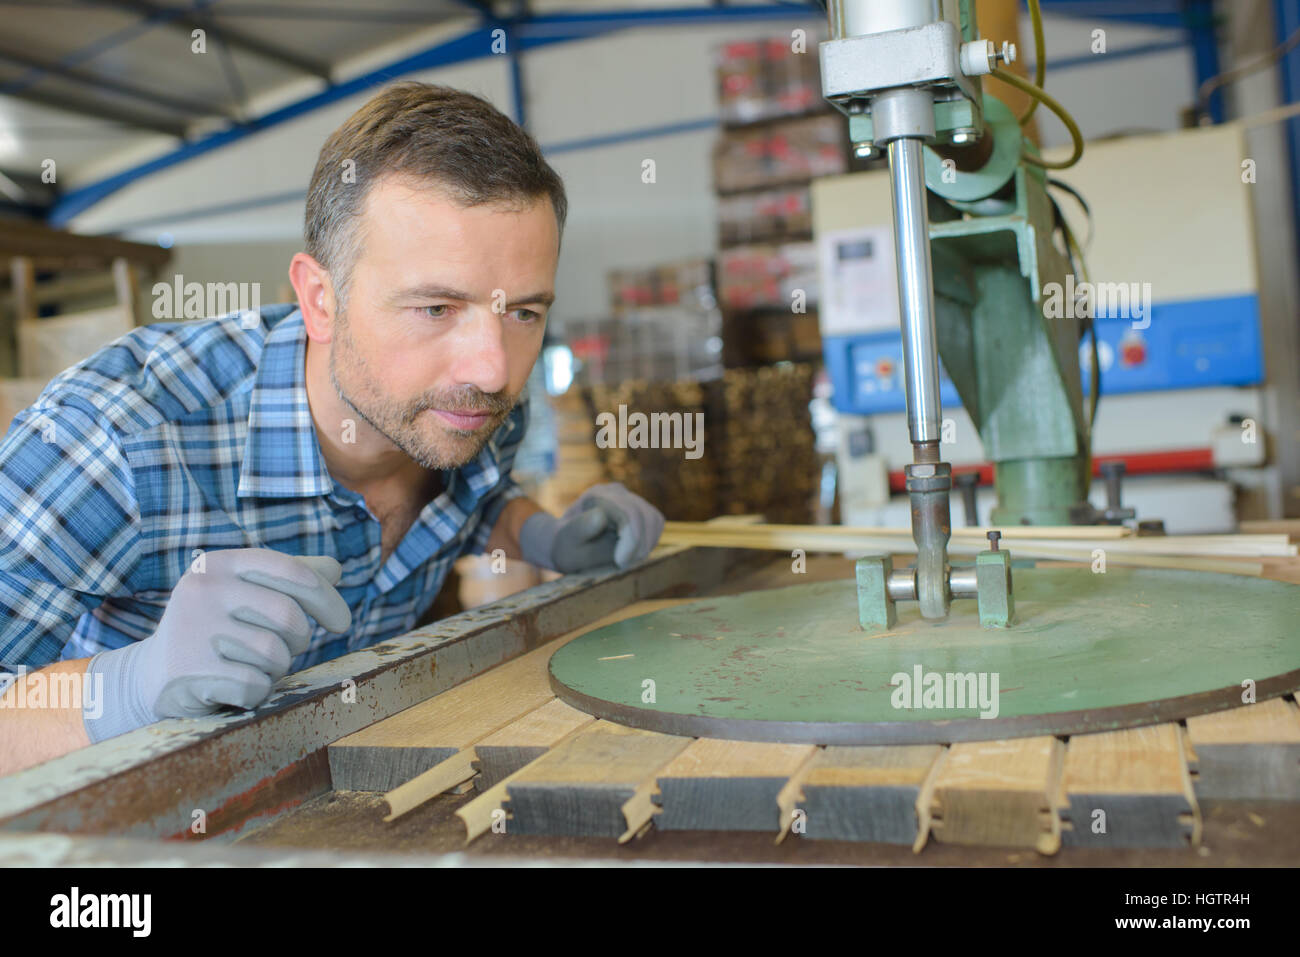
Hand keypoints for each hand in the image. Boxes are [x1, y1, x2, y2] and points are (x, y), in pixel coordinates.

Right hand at [85, 548, 351, 740]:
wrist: (153, 676)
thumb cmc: (215, 630)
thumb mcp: (244, 593)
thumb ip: (289, 579)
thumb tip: (336, 569)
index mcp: (220, 563)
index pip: (293, 572)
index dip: (327, 598)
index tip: (342, 623)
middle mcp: (203, 588)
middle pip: (289, 616)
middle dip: (298, 640)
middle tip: (284, 649)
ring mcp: (193, 628)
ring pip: (275, 653)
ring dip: (275, 669)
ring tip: (249, 664)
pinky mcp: (189, 669)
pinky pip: (255, 685)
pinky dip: (256, 692)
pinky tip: (232, 686)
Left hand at [518, 483, 664, 572]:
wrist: (566, 543)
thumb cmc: (566, 547)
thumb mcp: (566, 543)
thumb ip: (582, 530)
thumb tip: (601, 515)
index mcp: (597, 496)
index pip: (626, 513)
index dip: (631, 539)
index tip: (620, 562)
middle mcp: (616, 492)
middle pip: (644, 515)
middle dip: (639, 544)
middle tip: (623, 564)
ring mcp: (629, 498)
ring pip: (653, 519)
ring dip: (646, 543)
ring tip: (626, 559)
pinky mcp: (639, 508)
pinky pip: (655, 522)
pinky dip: (649, 540)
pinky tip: (632, 552)